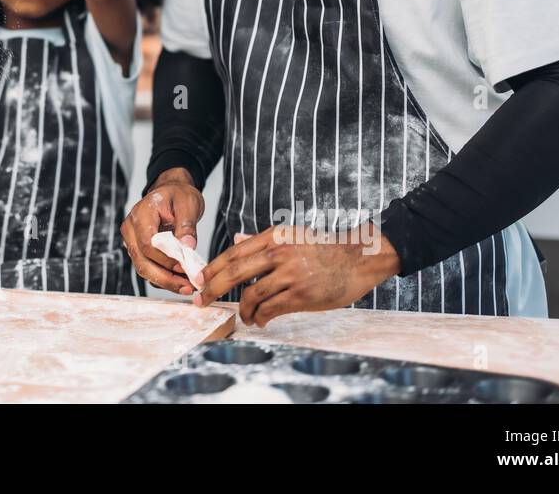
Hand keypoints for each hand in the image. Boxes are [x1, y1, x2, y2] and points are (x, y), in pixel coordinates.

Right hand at [119, 168, 204, 294]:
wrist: (171, 192)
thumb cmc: (178, 195)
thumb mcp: (188, 203)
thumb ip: (187, 225)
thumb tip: (187, 246)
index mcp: (141, 214)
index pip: (148, 244)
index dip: (166, 259)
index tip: (185, 266)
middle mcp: (131, 229)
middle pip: (142, 261)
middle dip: (165, 277)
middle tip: (187, 286)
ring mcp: (132, 241)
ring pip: (143, 268)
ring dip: (164, 281)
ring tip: (187, 287)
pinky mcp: (138, 250)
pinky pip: (148, 268)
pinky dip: (163, 278)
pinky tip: (180, 282)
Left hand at [195, 223, 402, 325]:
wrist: (358, 258)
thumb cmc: (324, 249)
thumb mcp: (292, 236)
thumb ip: (262, 240)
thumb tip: (236, 239)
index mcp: (274, 237)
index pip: (234, 253)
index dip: (213, 267)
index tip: (199, 279)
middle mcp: (279, 254)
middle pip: (235, 272)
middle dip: (213, 288)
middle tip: (201, 300)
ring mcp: (290, 275)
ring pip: (252, 295)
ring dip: (242, 310)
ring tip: (244, 316)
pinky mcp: (301, 295)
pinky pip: (270, 310)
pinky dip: (260, 318)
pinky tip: (260, 321)